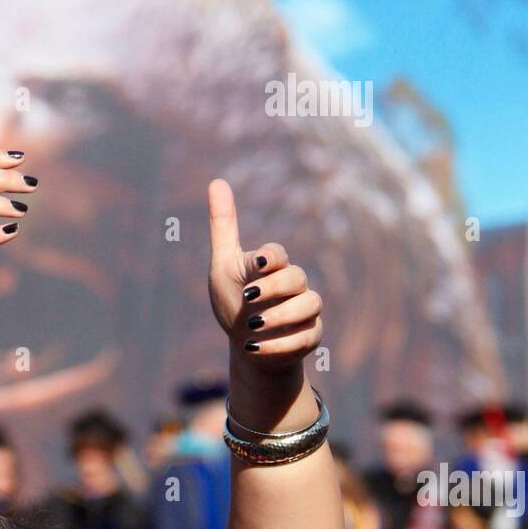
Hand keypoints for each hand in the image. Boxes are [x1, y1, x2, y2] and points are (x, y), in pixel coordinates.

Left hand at [207, 179, 322, 373]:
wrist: (247, 344)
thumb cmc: (235, 302)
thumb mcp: (223, 267)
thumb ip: (224, 229)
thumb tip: (217, 181)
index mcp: (273, 267)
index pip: (278, 255)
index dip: (270, 258)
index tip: (256, 264)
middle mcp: (295, 285)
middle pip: (296, 277)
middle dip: (274, 288)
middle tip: (248, 299)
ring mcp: (305, 311)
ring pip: (310, 305)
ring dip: (281, 317)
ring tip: (253, 327)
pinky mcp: (309, 337)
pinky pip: (306, 338)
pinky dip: (280, 344)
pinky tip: (254, 348)